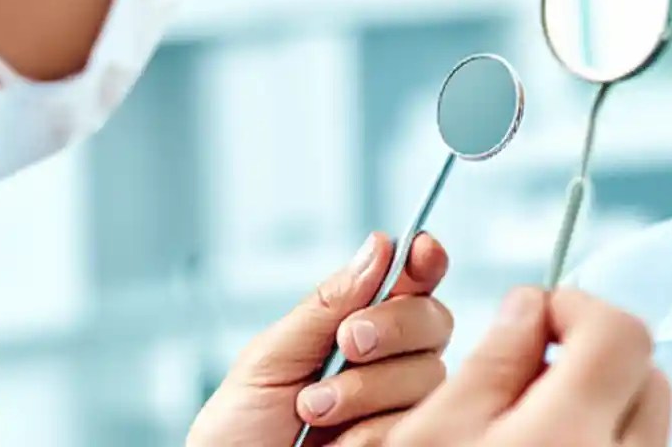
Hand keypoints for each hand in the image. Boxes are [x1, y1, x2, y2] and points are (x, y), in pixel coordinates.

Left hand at [186, 232, 452, 445]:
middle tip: (348, 343)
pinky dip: (365, 433)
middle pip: (433, 320)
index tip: (421, 251)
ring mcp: (400, 405)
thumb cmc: (238, 429)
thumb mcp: (271, 356)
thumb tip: (381, 245)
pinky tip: (333, 444)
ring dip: (363, 390)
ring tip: (312, 411)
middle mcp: (389, 361)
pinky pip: (411, 424)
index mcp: (356, 325)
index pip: (409, 282)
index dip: (423, 261)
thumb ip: (328, 304)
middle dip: (391, 326)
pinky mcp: (407, 441)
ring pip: (424, 374)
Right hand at [388, 288, 671, 446]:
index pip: (620, 332)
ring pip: (645, 417)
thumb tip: (527, 305)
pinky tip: (548, 444)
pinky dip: (603, 434)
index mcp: (570, 432)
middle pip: (648, 373)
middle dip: (596, 352)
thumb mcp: (435, 430)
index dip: (576, 307)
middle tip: (535, 366)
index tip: (536, 317)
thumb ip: (492, 361)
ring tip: (536, 414)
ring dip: (603, 397)